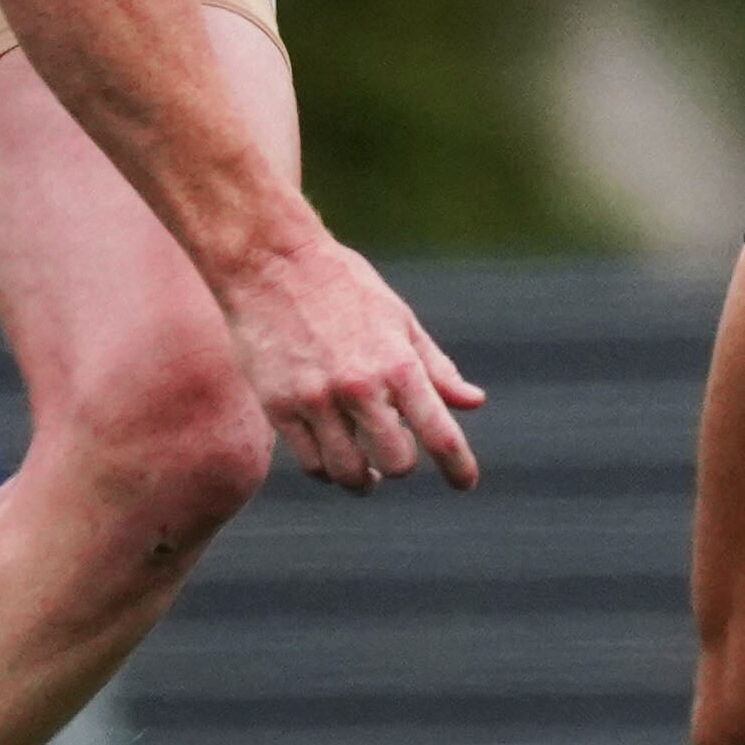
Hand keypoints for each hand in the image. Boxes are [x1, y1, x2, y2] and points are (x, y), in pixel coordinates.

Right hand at [213, 231, 483, 491]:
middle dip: (401, 464)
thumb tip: (473, 403)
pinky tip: (333, 458)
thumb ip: (436, 369)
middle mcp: (360, 388)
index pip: (439, 435)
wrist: (271, 262)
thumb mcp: (399, 320)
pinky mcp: (279, 408)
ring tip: (366, 470)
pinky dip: (327, 470)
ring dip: (363, 478)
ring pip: (349, 473)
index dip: (459, 467)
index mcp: (397, 365)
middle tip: (396, 457)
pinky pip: (311, 464)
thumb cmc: (343, 286)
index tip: (464, 482)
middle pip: (396, 462)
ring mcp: (316, 401)